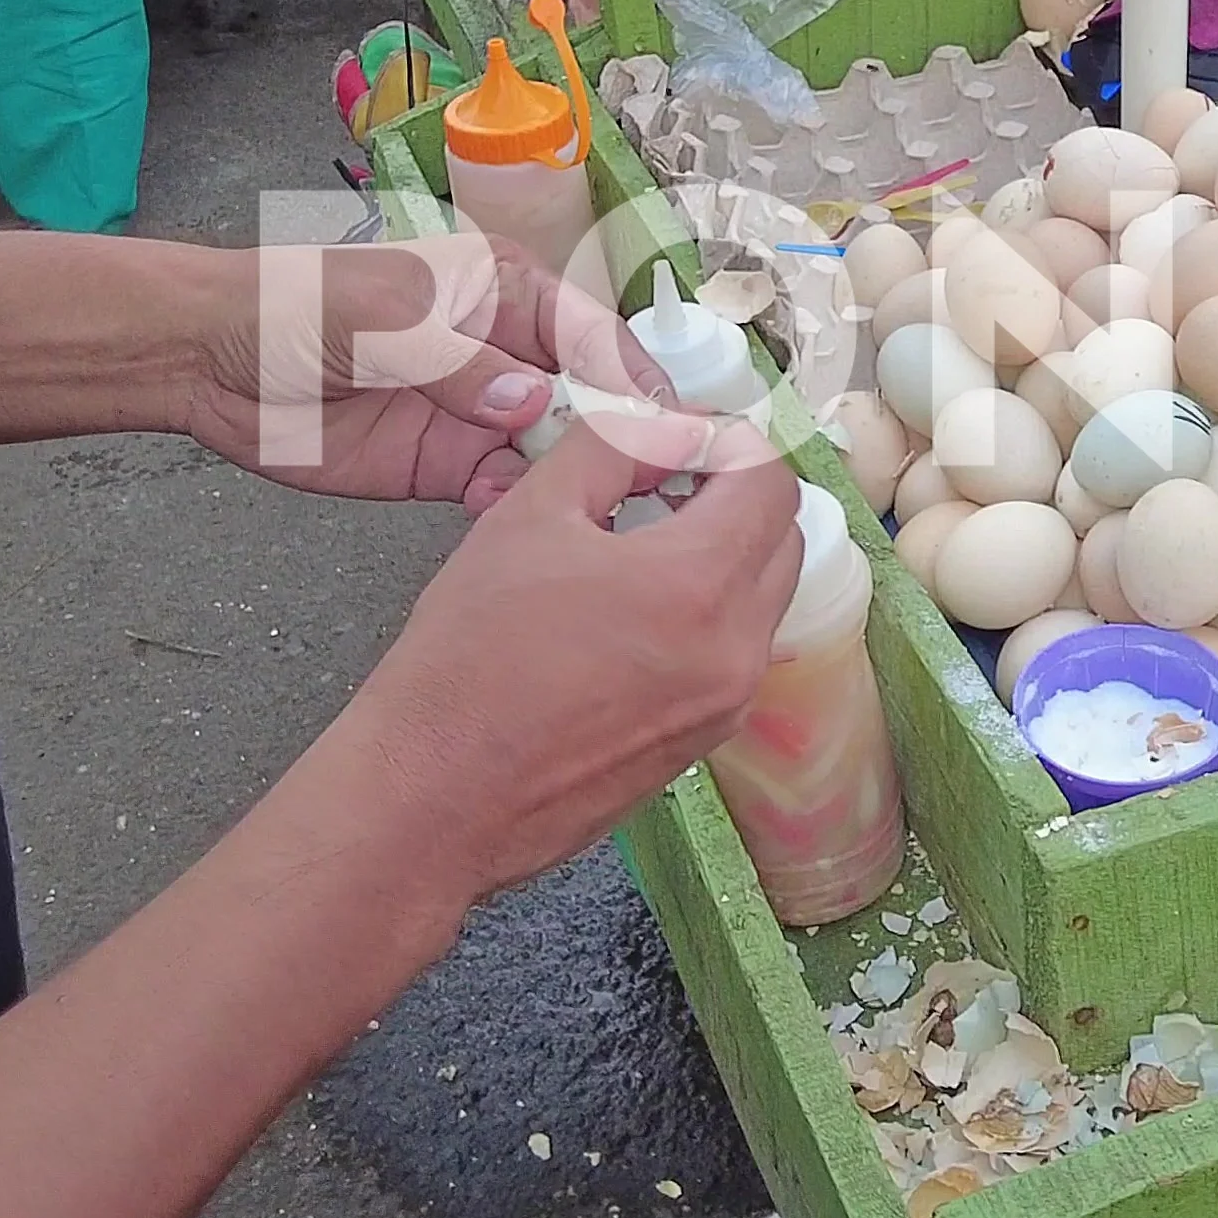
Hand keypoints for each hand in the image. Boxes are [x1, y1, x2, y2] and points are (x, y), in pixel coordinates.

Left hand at [179, 234, 668, 511]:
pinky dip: (516, 510)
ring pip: (552, 454)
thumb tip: (528, 406)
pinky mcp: (446, 466)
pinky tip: (523, 525)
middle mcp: (509, 353)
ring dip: (572, 483)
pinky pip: (501, 492)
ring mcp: (479, 414)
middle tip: (652, 486)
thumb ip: (460, 367)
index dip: (634, 378)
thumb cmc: (297, 307)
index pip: (594, 334)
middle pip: (588, 400)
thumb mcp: (385, 323)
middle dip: (618, 439)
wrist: (210, 360)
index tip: (673, 424)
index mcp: (509, 291)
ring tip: (599, 518)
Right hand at [347, 419, 799, 900]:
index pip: (768, 480)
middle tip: (665, 480)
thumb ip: (610, 449)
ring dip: (723, 557)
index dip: (727, 442)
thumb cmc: (467, 662)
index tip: (682, 437)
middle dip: (735, 497)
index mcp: (700, 586)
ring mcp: (724, 706)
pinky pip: (733, 656)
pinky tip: (630, 613)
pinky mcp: (701, 744)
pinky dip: (705, 617)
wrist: (436, 793)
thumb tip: (657, 424)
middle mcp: (734, 652)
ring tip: (640, 545)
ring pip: (762, 600)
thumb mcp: (529, 517)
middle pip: (781, 539)